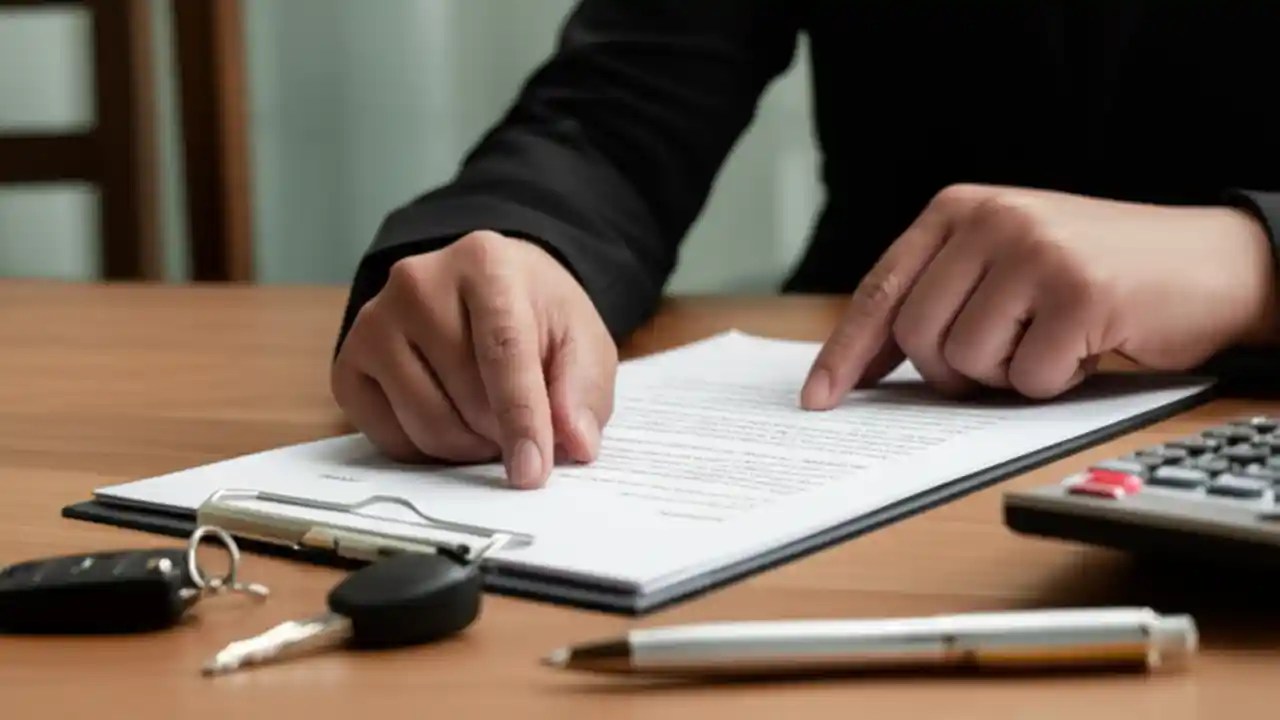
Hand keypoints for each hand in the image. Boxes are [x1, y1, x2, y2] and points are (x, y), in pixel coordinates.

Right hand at [331, 230, 616, 487]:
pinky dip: (428, 451)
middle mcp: (417, 283)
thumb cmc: (533, 316)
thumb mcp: (579, 341)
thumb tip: (575, 443)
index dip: (522, 419)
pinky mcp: (348, 361)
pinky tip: (452, 422)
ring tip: (491, 426)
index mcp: (485, 263)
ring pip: (425, 422)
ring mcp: (374, 321)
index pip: (503, 351)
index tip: (533, 472)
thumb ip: (581, 391)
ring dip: (468, 446)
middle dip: (503, 434)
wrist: (484, 291)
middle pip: (466, 395)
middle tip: (524, 433)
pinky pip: (389, 438)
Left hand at [801, 183, 1277, 406]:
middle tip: (1005, 354)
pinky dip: (1053, 381)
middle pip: (918, 336)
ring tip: (1049, 338)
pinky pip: (1027, 377)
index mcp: (958, 209)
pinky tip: (1083, 344)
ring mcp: (1033, 250)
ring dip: (1007, 374)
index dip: (846, 352)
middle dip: (954, 370)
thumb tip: (863, 364)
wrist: (1207, 262)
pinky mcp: (1077, 290)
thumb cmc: (1092, 273)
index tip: (820, 399)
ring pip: (967, 361)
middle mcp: (990, 220)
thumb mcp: (1003, 262)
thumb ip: (938, 295)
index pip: (880, 290)